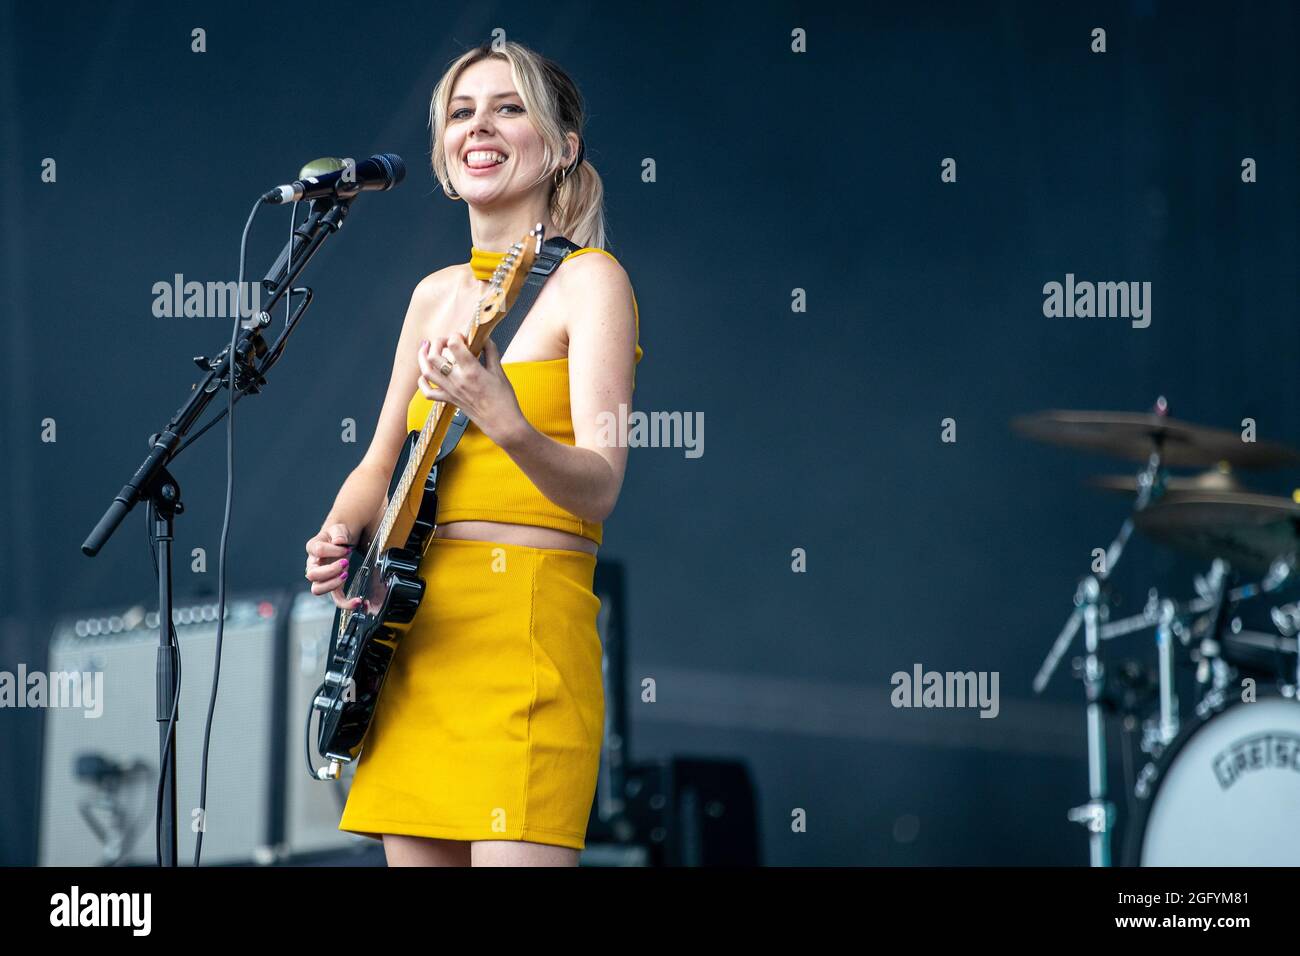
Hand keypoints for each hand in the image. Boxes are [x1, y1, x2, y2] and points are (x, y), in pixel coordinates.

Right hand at [305, 523, 364, 610]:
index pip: (317, 550)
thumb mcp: (339, 528)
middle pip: (312, 574)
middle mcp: (314, 564)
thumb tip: (339, 541)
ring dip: (332, 584)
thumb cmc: (337, 534)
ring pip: (317, 589)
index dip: (332, 550)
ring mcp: (322, 577)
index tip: (345, 547)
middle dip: (330, 570)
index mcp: (314, 547)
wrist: (342, 539)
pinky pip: (336, 599)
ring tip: (345, 575)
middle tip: (345, 562)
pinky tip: (358, 601)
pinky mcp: (333, 585)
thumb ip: (338, 532)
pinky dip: (346, 603)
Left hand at [417, 333, 527, 447]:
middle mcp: (458, 380)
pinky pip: (428, 392)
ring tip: (426, 348)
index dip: (456, 335)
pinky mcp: (449, 400)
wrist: (502, 422)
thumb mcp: (500, 371)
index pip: (454, 345)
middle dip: (437, 343)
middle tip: (445, 341)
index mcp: (472, 370)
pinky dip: (422, 382)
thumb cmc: (504, 400)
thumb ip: (491, 352)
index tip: (463, 337)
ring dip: (423, 357)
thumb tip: (485, 338)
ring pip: (426, 371)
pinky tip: (425, 374)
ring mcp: (451, 391)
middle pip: (434, 355)